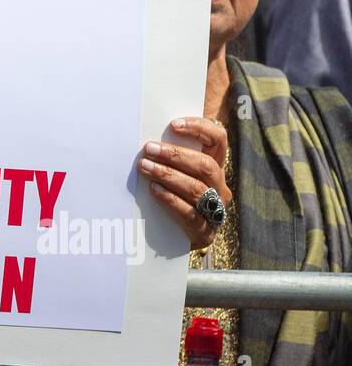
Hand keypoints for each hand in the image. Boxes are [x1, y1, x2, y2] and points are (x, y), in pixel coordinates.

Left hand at [139, 115, 230, 248]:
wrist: (179, 240)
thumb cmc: (175, 198)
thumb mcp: (179, 175)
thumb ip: (173, 160)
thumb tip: (149, 142)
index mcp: (216, 167)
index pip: (218, 140)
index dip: (200, 128)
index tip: (174, 124)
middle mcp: (220, 186)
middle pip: (205, 165)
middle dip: (175, 155)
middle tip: (149, 149)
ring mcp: (216, 210)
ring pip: (197, 188)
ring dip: (168, 175)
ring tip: (145, 167)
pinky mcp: (205, 230)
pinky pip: (189, 213)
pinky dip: (170, 199)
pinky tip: (154, 190)